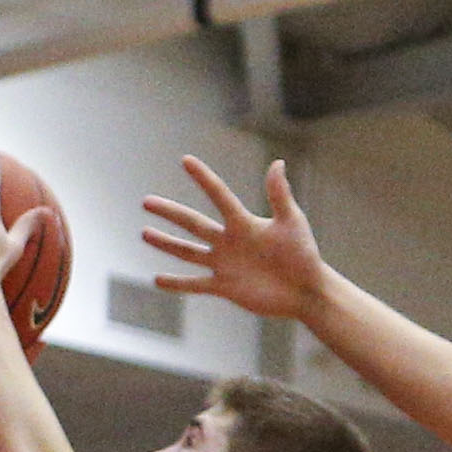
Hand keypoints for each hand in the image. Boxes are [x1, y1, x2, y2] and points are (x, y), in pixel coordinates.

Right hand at [140, 155, 326, 320]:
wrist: (307, 291)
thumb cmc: (304, 255)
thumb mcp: (292, 222)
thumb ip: (280, 195)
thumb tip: (277, 163)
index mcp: (244, 223)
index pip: (219, 196)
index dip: (203, 179)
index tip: (185, 160)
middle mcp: (229, 241)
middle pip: (193, 223)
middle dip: (169, 212)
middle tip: (146, 201)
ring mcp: (224, 265)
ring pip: (188, 252)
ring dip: (166, 243)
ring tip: (144, 233)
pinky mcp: (225, 287)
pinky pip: (196, 284)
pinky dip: (177, 284)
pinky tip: (156, 280)